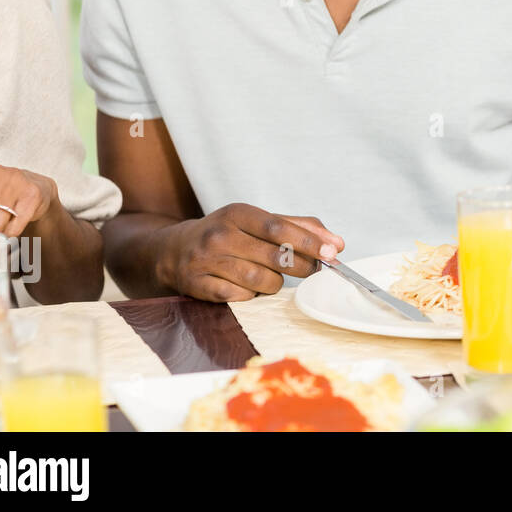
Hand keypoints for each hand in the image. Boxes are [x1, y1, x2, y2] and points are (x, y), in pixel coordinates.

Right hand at [160, 203, 344, 301]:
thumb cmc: (229, 234)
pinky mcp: (198, 286)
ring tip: (270, 275)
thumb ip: (299, 227)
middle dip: (302, 266)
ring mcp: (207, 261)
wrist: (176, 250)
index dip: (309, 242)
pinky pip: (240, 297)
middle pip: (275, 257)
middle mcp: (220, 235)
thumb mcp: (259, 221)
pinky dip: (251, 295)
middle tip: (312, 269)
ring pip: (261, 280)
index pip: (279, 228)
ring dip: (274, 283)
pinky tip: (246, 285)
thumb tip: (336, 243)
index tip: (332, 252)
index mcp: (238, 213)